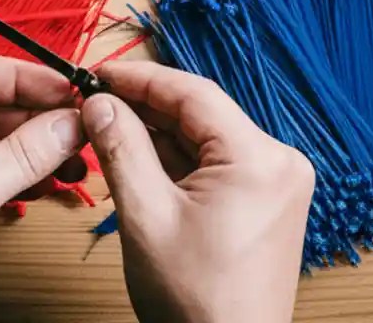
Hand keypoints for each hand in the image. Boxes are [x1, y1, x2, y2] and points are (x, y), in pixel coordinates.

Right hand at [83, 61, 314, 322]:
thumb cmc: (196, 302)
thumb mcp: (145, 216)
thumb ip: (121, 149)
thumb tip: (98, 102)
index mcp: (260, 160)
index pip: (193, 93)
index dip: (140, 78)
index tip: (98, 72)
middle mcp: (279, 163)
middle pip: (200, 113)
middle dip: (143, 107)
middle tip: (92, 101)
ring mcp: (275, 183)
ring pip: (203, 138)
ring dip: (155, 133)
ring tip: (105, 129)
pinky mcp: (265, 201)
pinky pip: (213, 163)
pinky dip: (174, 159)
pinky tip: (136, 156)